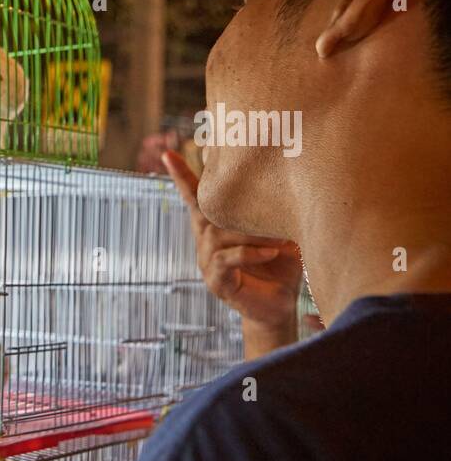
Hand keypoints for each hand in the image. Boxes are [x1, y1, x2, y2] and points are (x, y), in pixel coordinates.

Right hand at [161, 149, 304, 358]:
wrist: (280, 307)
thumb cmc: (282, 266)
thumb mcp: (281, 234)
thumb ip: (274, 214)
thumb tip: (292, 180)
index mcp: (218, 226)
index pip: (196, 198)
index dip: (182, 176)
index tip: (167, 153)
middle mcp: (206, 241)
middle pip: (200, 210)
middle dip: (198, 188)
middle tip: (214, 168)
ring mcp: (207, 262)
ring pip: (218, 234)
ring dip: (250, 231)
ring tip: (280, 235)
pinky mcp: (215, 281)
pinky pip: (225, 259)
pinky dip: (249, 253)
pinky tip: (272, 252)